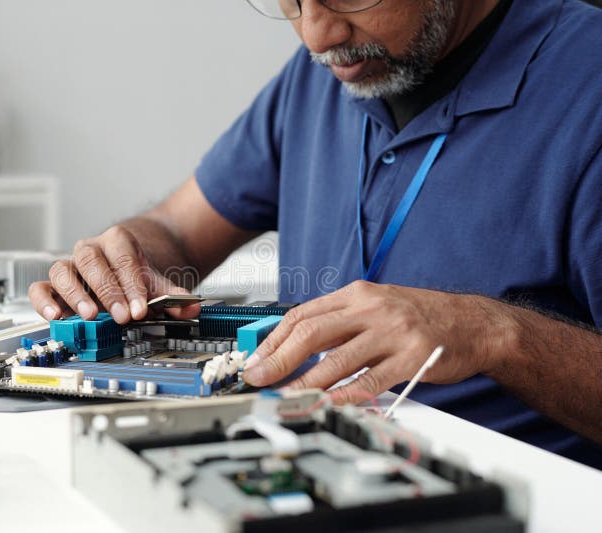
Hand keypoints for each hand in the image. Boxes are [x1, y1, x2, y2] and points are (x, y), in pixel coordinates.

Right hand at [28, 225, 200, 323]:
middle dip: (107, 290)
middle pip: (91, 260)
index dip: (131, 283)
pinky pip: (40, 288)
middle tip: (122, 315)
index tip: (140, 308)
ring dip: (74, 294)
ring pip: (61, 270)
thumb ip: (175, 296)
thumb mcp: (156, 284)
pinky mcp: (53, 286)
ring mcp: (69, 267)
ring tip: (90, 316)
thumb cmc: (134, 276)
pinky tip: (56, 317)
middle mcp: (89, 250)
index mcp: (117, 241)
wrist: (121, 269)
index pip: (122, 256)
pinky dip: (44, 302)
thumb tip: (192, 308)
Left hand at [242, 281, 510, 402]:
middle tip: (258, 378)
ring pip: (337, 360)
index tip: (257, 359)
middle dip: (279, 359)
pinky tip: (328, 404)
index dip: (274, 339)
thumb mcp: (375, 306)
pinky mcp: (411, 358)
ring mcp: (392, 333)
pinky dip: (345, 395)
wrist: (474, 323)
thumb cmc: (419, 317)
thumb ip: (338, 323)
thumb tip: (294, 347)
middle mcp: (371, 309)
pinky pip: (370, 381)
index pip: (302, 314)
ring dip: (305, 383)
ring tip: (284, 397)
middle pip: (312, 333)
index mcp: (356, 295)